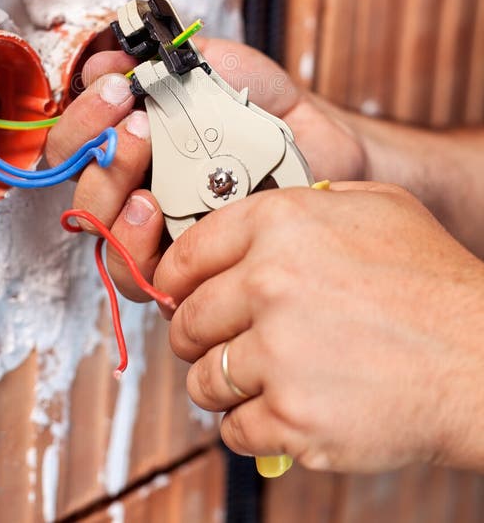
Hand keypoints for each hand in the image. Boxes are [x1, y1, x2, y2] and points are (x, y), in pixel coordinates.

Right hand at [46, 37, 365, 299]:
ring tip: (141, 160)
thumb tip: (101, 60)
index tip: (115, 87)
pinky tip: (155, 209)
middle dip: (94, 150)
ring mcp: (156, 230)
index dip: (82, 117)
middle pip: (79, 186)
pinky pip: (141, 272)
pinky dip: (135, 242)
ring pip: (101, 232)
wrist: (320, 145)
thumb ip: (161, 61)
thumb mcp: (215, 66)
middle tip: (133, 120)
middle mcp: (132, 188)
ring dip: (110, 192)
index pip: (76, 141)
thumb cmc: (264, 108)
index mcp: (130, 143)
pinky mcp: (184, 264)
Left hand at [154, 182, 483, 472]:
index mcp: (281, 224)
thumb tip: (265, 216)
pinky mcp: (292, 416)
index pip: (188, 251)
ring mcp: (278, 352)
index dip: (175, 276)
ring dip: (219, 382)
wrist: (480, 358)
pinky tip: (278, 411)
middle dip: (195, 334)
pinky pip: (234, 428)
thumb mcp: (377, 204)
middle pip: (189, 318)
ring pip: (204, 377)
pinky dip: (250, 425)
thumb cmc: (434, 279)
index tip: (177, 292)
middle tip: (214, 342)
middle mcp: (269, 282)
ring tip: (250, 380)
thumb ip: (312, 199)